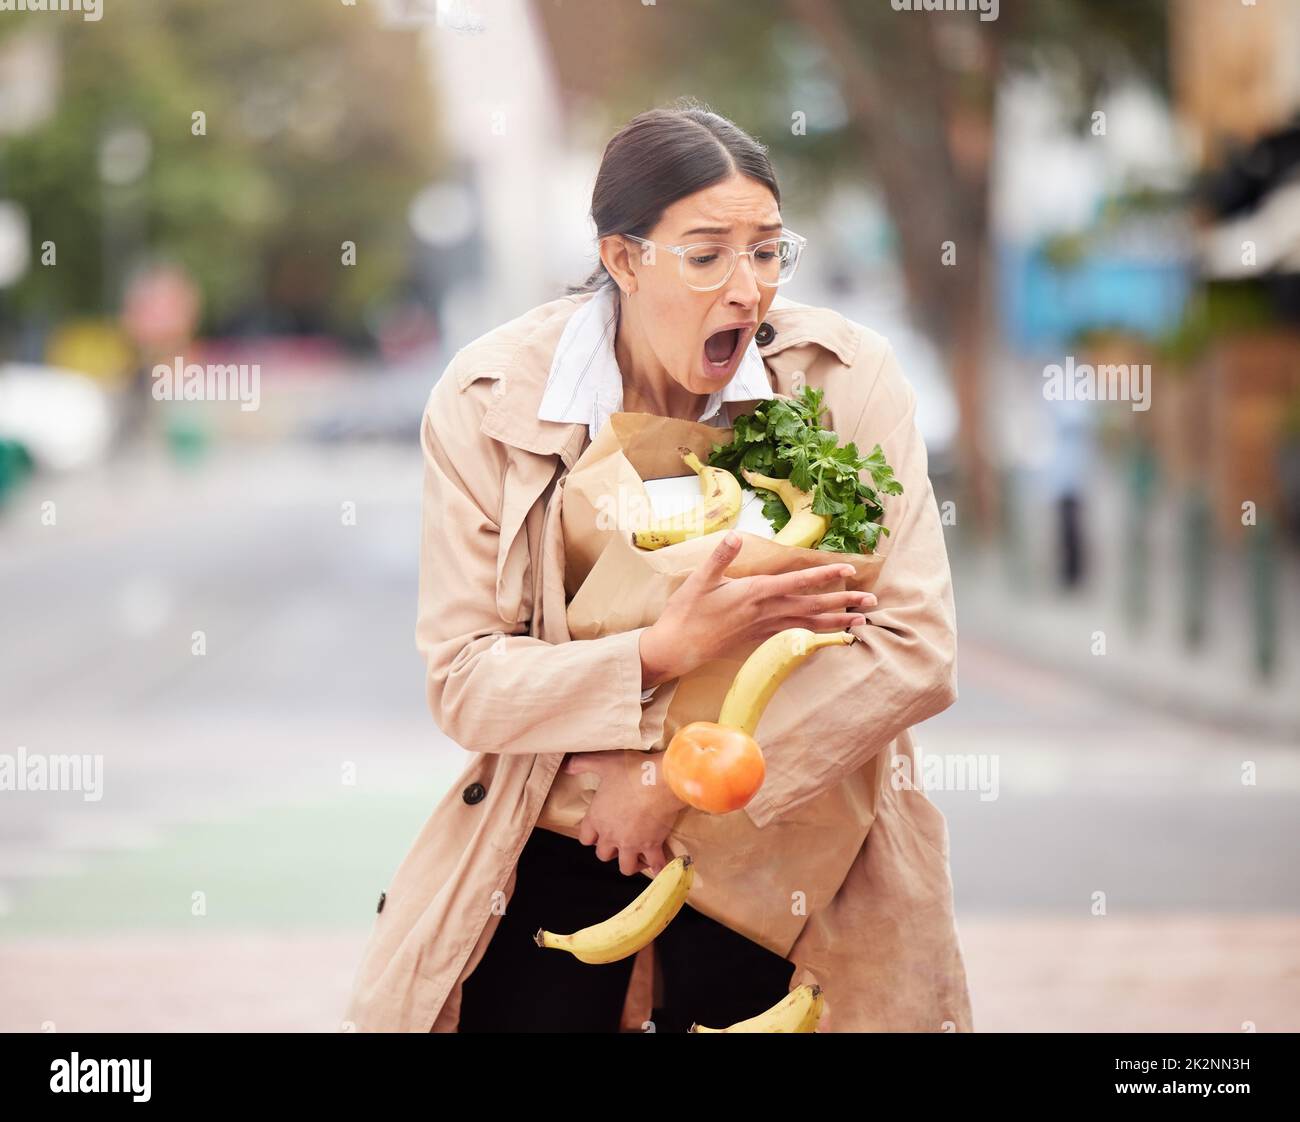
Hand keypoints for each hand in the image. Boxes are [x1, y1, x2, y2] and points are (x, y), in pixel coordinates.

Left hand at [564, 751, 685, 875]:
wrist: (659, 781)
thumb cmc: (632, 772)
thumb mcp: (604, 762)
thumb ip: (583, 764)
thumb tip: (567, 767)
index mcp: (597, 818)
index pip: (585, 838)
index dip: (592, 836)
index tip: (600, 831)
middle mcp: (611, 835)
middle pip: (603, 854)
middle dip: (610, 850)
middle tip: (620, 840)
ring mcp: (631, 844)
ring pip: (625, 867)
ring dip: (631, 863)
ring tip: (638, 856)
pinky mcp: (651, 846)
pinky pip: (654, 865)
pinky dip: (657, 867)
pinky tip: (659, 865)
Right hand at [639, 531, 875, 686]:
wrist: (677, 647)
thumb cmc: (687, 611)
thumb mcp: (700, 579)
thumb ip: (720, 556)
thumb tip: (733, 535)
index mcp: (756, 592)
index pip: (798, 581)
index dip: (825, 575)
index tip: (849, 569)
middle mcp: (767, 611)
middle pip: (814, 606)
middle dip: (845, 603)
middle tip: (872, 601)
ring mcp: (766, 629)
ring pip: (810, 625)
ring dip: (838, 623)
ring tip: (862, 621)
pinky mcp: (762, 640)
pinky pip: (797, 638)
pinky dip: (817, 637)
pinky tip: (830, 637)